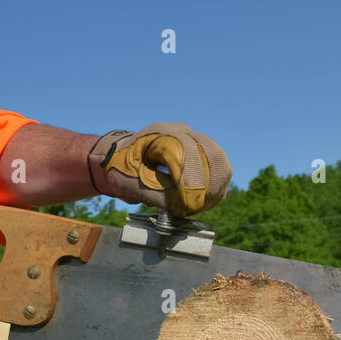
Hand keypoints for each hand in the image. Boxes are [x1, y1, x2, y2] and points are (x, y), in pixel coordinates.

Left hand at [88, 123, 231, 216]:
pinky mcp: (201, 150)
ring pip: (219, 160)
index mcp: (161, 134)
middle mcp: (182, 131)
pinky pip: (219, 165)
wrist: (121, 158)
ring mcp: (194, 138)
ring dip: (216, 186)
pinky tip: (207, 200)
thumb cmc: (122, 169)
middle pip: (212, 154)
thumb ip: (156, 193)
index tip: (189, 205)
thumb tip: (182, 204)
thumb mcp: (131, 184)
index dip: (192, 182)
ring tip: (203, 205)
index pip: (188, 153)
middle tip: (197, 208)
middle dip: (208, 186)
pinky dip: (217, 184)